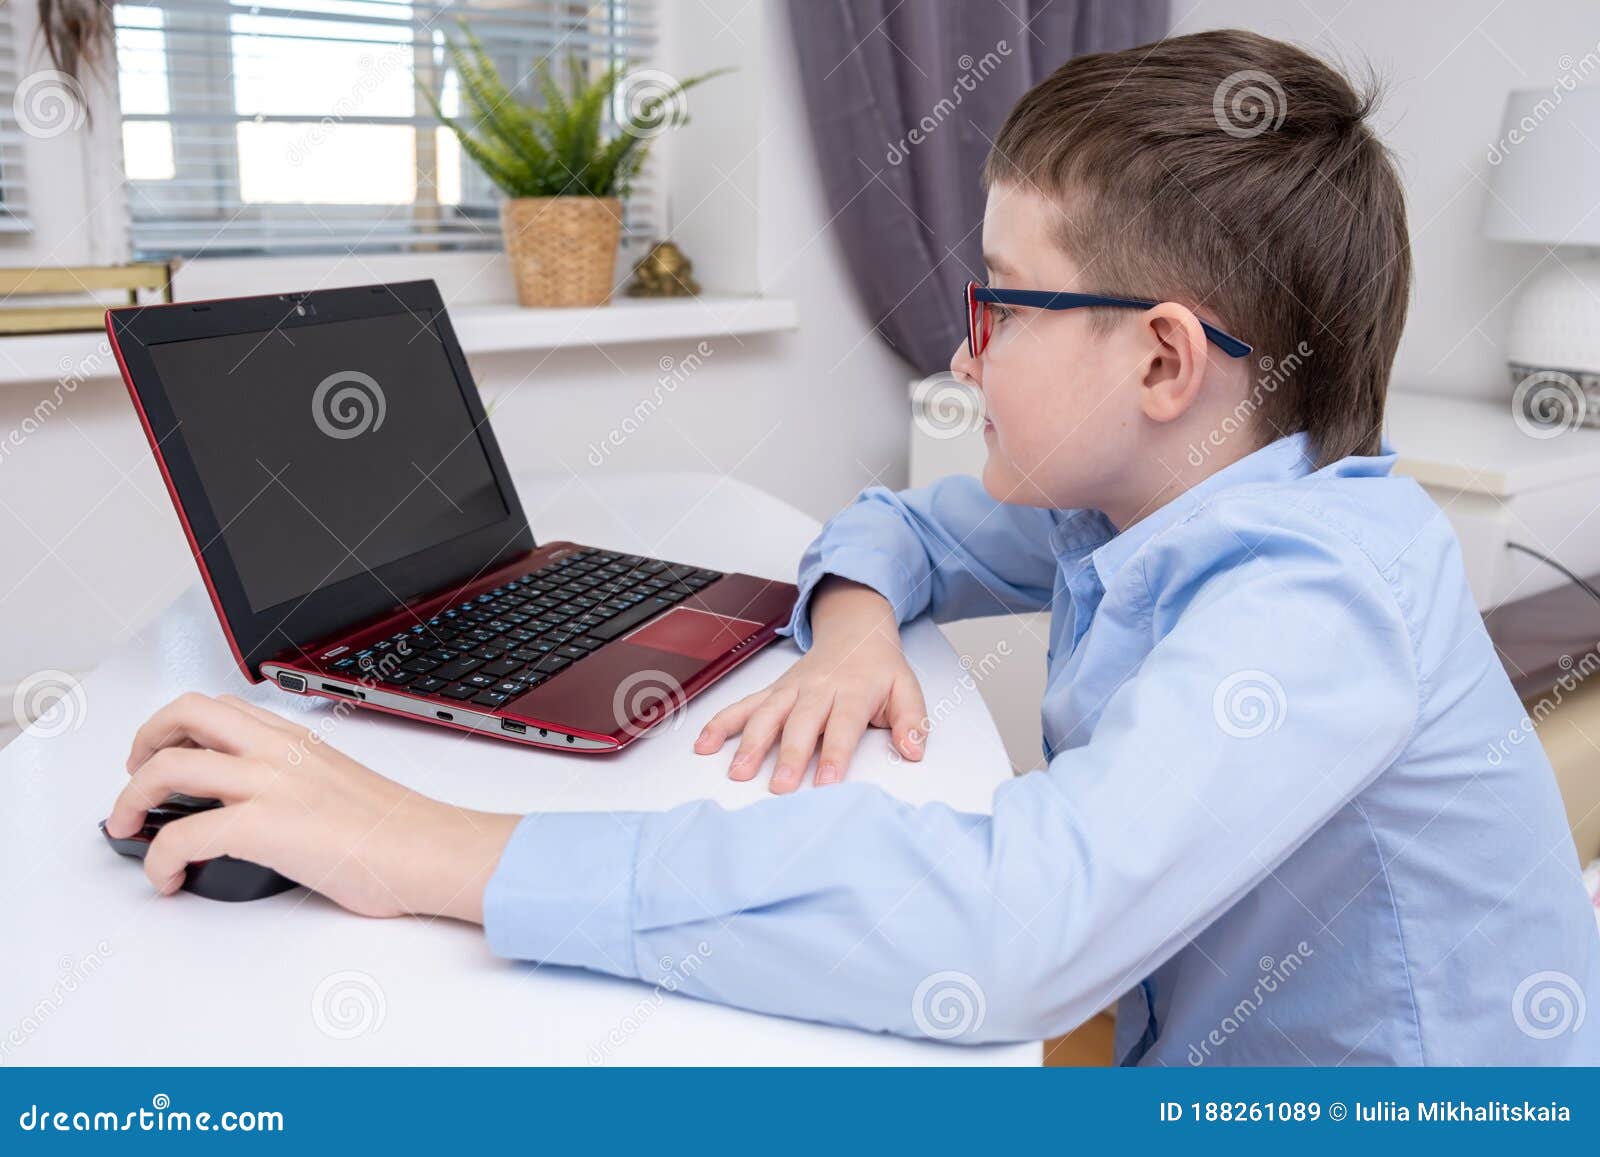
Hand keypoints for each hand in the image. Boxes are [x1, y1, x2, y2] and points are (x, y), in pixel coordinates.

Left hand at [105, 693, 519, 920]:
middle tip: (134, 779)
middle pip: (183, 716)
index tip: (167, 751)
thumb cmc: (401, 831)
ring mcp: (269, 785)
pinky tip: (166, 877)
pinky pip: (182, 836)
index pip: (220, 708)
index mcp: (298, 740)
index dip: (177, 727)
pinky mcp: (262, 827)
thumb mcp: (343, 785)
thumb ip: (300, 784)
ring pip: (167, 769)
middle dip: (142, 744)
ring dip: (129, 801)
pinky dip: (158, 859)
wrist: (431, 851)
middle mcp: (278, 752)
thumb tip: (267, 811)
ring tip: (127, 828)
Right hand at [693, 578, 927, 791]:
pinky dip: (722, 723)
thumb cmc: (879, 669)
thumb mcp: (907, 689)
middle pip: (800, 723)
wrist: (855, 631)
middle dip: (788, 755)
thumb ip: (912, 721)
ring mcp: (791, 689)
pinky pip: (744, 705)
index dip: (834, 753)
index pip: (843, 725)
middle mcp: (819, 688)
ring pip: (767, 714)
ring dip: (750, 743)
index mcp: (854, 690)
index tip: (826, 782)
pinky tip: (704, 744)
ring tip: (737, 772)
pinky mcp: (774, 690)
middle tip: (778, 787)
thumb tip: (913, 750)